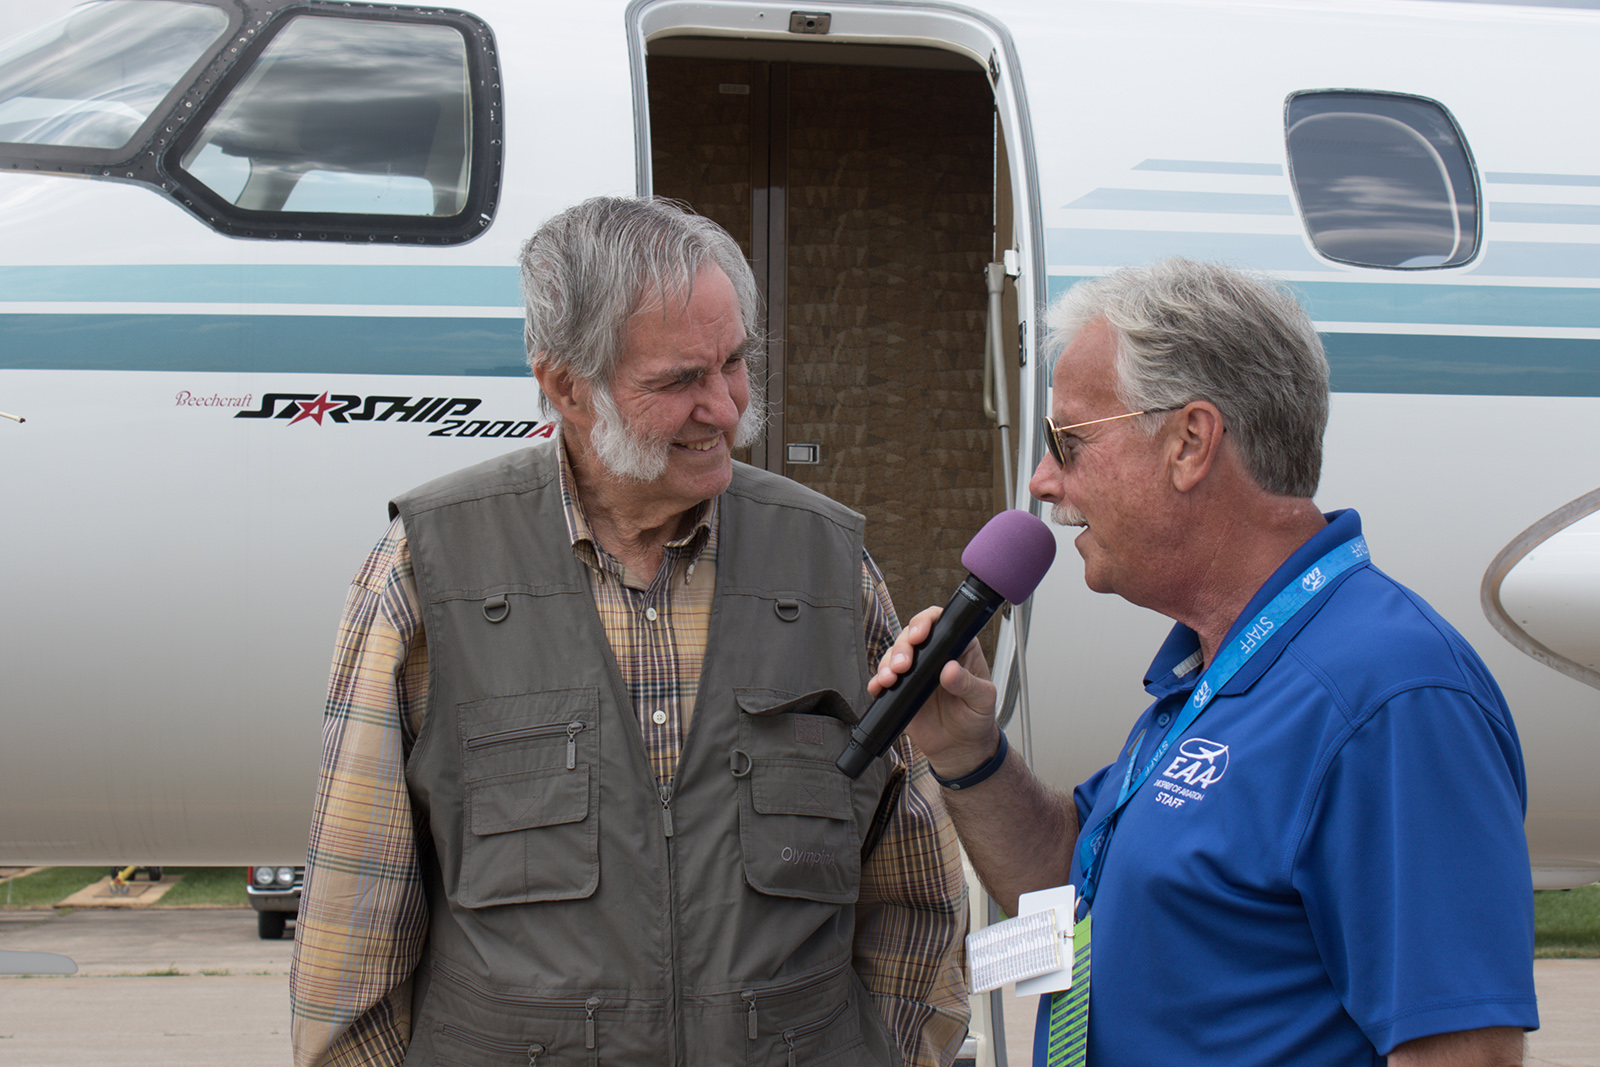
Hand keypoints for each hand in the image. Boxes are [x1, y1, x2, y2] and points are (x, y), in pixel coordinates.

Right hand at [869, 605, 998, 778]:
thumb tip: (950, 670)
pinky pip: (883, 680)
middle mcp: (934, 656)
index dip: (926, 622)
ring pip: (893, 655)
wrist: (960, 748)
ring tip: (891, 678)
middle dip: (902, 647)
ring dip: (888, 663)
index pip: (940, 624)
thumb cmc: (976, 719)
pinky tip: (879, 687)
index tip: (919, 635)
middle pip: (910, 636)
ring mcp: (915, 673)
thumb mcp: (982, 700)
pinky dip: (877, 681)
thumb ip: (968, 684)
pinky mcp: (900, 690)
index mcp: (958, 649)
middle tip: (903, 665)